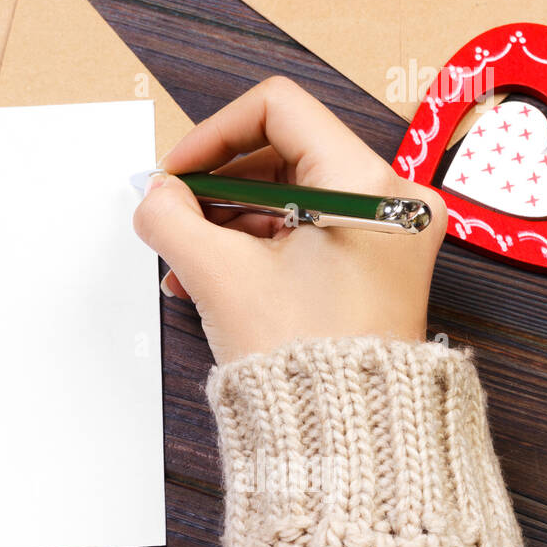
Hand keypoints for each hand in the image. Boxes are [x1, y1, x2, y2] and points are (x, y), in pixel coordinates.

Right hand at [133, 77, 446, 363]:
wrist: (350, 437)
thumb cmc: (312, 365)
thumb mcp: (221, 276)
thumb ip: (172, 219)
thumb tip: (156, 196)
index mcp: (367, 185)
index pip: (278, 109)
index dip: (214, 134)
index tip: (177, 172)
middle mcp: (390, 201)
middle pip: (282, 151)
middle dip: (216, 185)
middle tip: (174, 214)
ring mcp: (386, 234)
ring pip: (289, 193)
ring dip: (228, 219)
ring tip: (186, 259)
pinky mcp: (375, 265)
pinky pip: (306, 228)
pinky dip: (257, 243)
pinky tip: (212, 274)